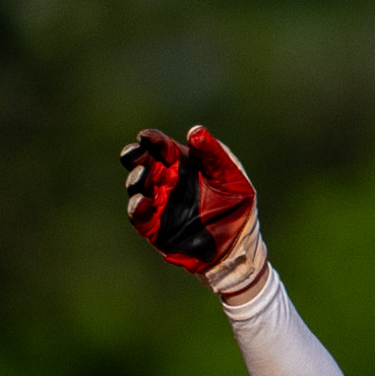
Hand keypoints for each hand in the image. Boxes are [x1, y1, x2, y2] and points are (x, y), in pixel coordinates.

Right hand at [121, 125, 267, 294]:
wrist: (239, 244)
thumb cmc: (238, 204)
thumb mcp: (231, 177)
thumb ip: (213, 154)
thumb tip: (195, 131)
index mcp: (182, 164)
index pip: (162, 147)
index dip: (153, 140)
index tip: (147, 136)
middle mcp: (166, 181)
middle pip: (142, 163)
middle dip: (135, 156)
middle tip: (135, 153)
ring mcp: (159, 204)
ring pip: (137, 187)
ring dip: (137, 180)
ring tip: (143, 175)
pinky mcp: (156, 228)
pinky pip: (140, 217)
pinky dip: (137, 208)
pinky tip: (141, 201)